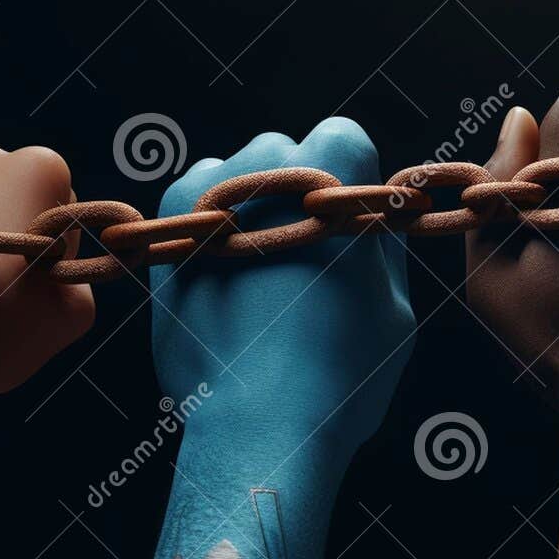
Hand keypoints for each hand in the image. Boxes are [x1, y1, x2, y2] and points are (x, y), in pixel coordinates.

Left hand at [0, 143, 92, 408]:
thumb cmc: (0, 331)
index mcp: (38, 169)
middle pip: (11, 190)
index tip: (41, 275)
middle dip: (11, 226)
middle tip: (4, 283)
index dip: (57, 241)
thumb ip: (76, 271)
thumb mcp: (74, 308)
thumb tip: (57, 268)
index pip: (61, 197)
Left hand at [150, 119, 413, 449]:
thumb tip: (375, 219)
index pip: (344, 137)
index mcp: (335, 171)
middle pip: (284, 155)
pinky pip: (189, 204)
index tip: (346, 223)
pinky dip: (203, 230)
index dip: (350, 181)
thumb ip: (381, 245)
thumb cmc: (344, 370)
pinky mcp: (165, 228)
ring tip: (257, 278)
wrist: (262, 421)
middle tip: (303, 259)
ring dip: (245, 209)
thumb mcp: (394, 305)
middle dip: (293, 194)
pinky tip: (222, 278)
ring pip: (233, 178)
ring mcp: (210, 192)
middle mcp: (268, 164)